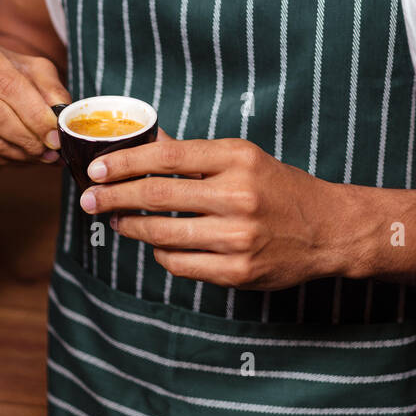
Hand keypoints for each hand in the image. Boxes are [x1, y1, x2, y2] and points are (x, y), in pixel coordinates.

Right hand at [0, 30, 70, 166]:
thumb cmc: (8, 72)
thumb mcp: (35, 69)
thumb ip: (51, 90)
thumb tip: (60, 119)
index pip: (7, 85)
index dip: (35, 114)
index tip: (55, 134)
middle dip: (28, 137)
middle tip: (51, 150)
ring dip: (18, 152)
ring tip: (40, 154)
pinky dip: (0, 160)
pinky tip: (17, 155)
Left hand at [79, 136, 344, 288]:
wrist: (327, 229)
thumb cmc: (279, 187)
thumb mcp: (243, 157)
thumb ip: (196, 155)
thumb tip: (147, 143)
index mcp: (237, 159)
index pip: (167, 156)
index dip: (125, 163)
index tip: (97, 168)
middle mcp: (237, 196)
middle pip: (157, 196)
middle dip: (113, 197)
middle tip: (88, 199)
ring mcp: (237, 237)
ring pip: (162, 234)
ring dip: (130, 227)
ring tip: (116, 220)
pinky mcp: (237, 272)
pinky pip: (180, 264)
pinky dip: (161, 253)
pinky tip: (157, 245)